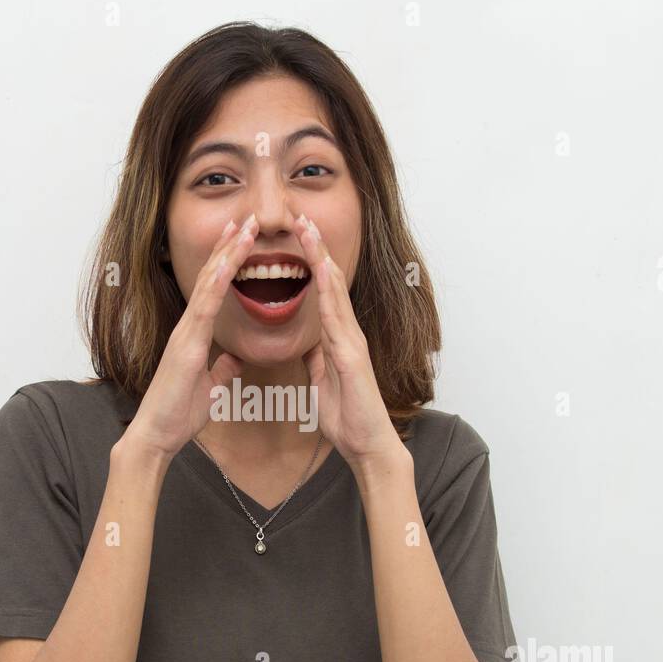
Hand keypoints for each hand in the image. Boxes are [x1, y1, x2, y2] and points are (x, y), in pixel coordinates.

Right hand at [124, 214, 258, 459]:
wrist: (157, 435)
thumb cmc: (177, 414)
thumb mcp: (210, 388)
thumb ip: (221, 370)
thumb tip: (234, 360)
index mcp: (194, 335)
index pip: (214, 289)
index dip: (227, 261)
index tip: (241, 238)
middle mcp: (188, 327)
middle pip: (210, 277)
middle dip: (228, 246)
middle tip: (245, 218)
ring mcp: (185, 333)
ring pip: (208, 283)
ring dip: (227, 253)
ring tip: (243, 226)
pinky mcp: (186, 344)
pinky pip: (205, 306)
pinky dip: (219, 280)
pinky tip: (231, 260)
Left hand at [297, 213, 405, 470]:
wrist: (367, 446)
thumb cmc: (348, 418)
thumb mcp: (323, 383)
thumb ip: (320, 361)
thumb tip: (312, 347)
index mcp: (337, 340)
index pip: (322, 293)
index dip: (310, 263)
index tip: (295, 237)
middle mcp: (348, 334)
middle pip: (331, 282)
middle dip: (316, 248)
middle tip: (300, 216)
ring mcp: (352, 343)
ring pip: (336, 292)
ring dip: (322, 258)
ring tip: (308, 228)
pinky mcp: (353, 357)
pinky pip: (339, 318)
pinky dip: (330, 291)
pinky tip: (322, 269)